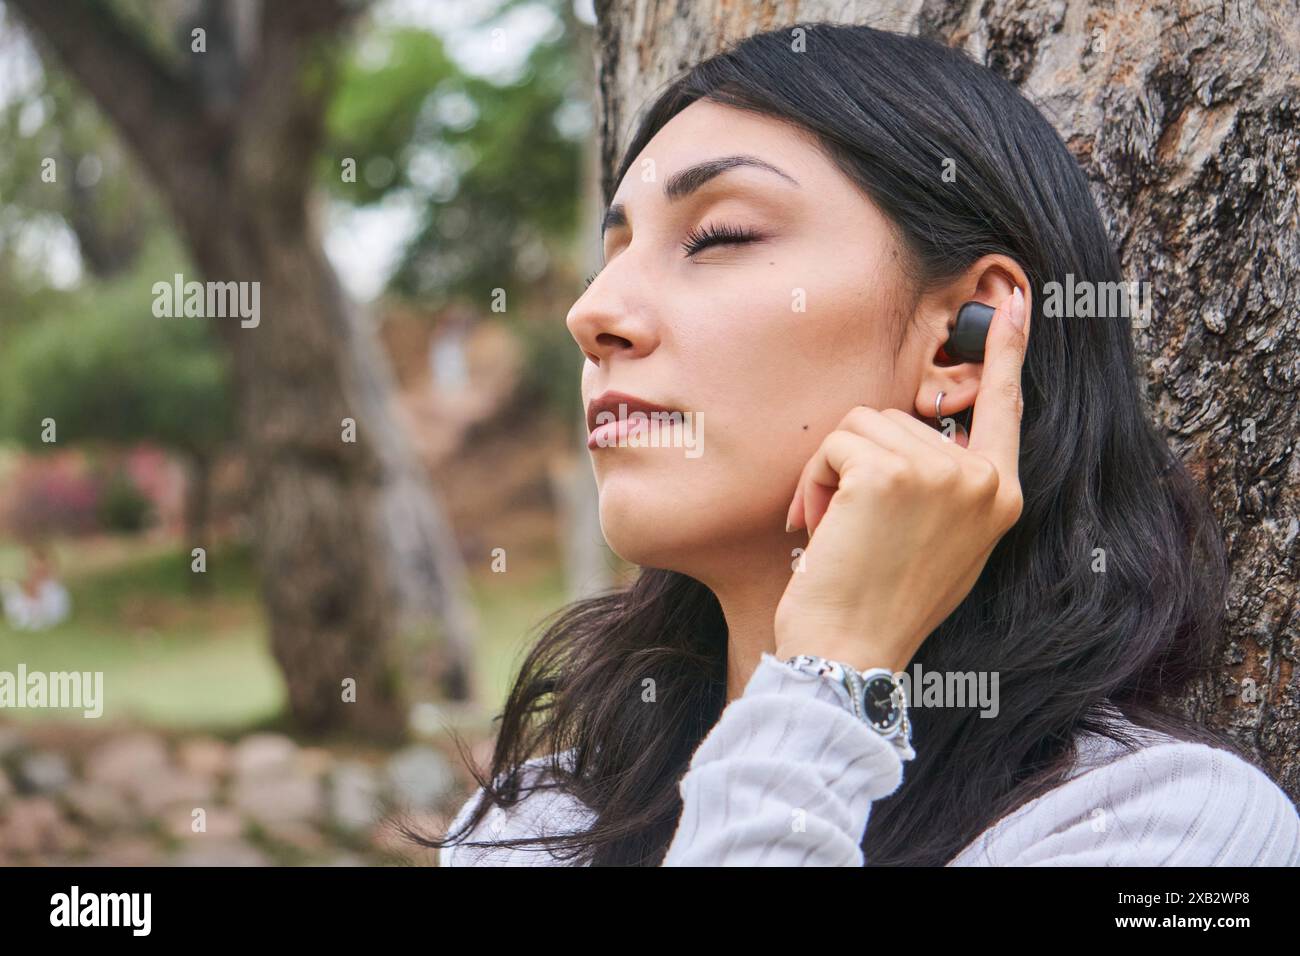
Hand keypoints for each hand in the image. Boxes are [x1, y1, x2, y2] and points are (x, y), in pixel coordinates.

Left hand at [773, 288, 1029, 673]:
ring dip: (833, 475)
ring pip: (862, 426)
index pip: (1005, 406)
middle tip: (852, 529)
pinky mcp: (890, 472)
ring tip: (839, 532)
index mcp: (1000, 496)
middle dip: (861, 464)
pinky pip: (835, 443)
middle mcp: (980, 479)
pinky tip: (823, 528)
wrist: (849, 653)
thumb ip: (943, 485)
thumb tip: (912, 432)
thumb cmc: (880, 604)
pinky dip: (815, 481)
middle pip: (899, 417)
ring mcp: (940, 473)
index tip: (1009, 298)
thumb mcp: (938, 542)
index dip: (1005, 350)